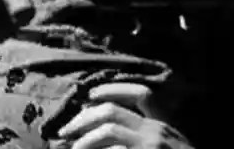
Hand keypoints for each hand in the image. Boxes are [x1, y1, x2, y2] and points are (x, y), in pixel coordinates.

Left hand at [54, 83, 191, 148]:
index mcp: (163, 126)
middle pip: (112, 112)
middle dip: (83, 119)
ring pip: (110, 129)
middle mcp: (158, 132)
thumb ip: (144, 135)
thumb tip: (104, 126)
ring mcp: (152, 146)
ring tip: (73, 148)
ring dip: (85, 139)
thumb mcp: (168, 144)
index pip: (141, 94)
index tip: (89, 96)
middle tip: (66, 131)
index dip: (111, 91)